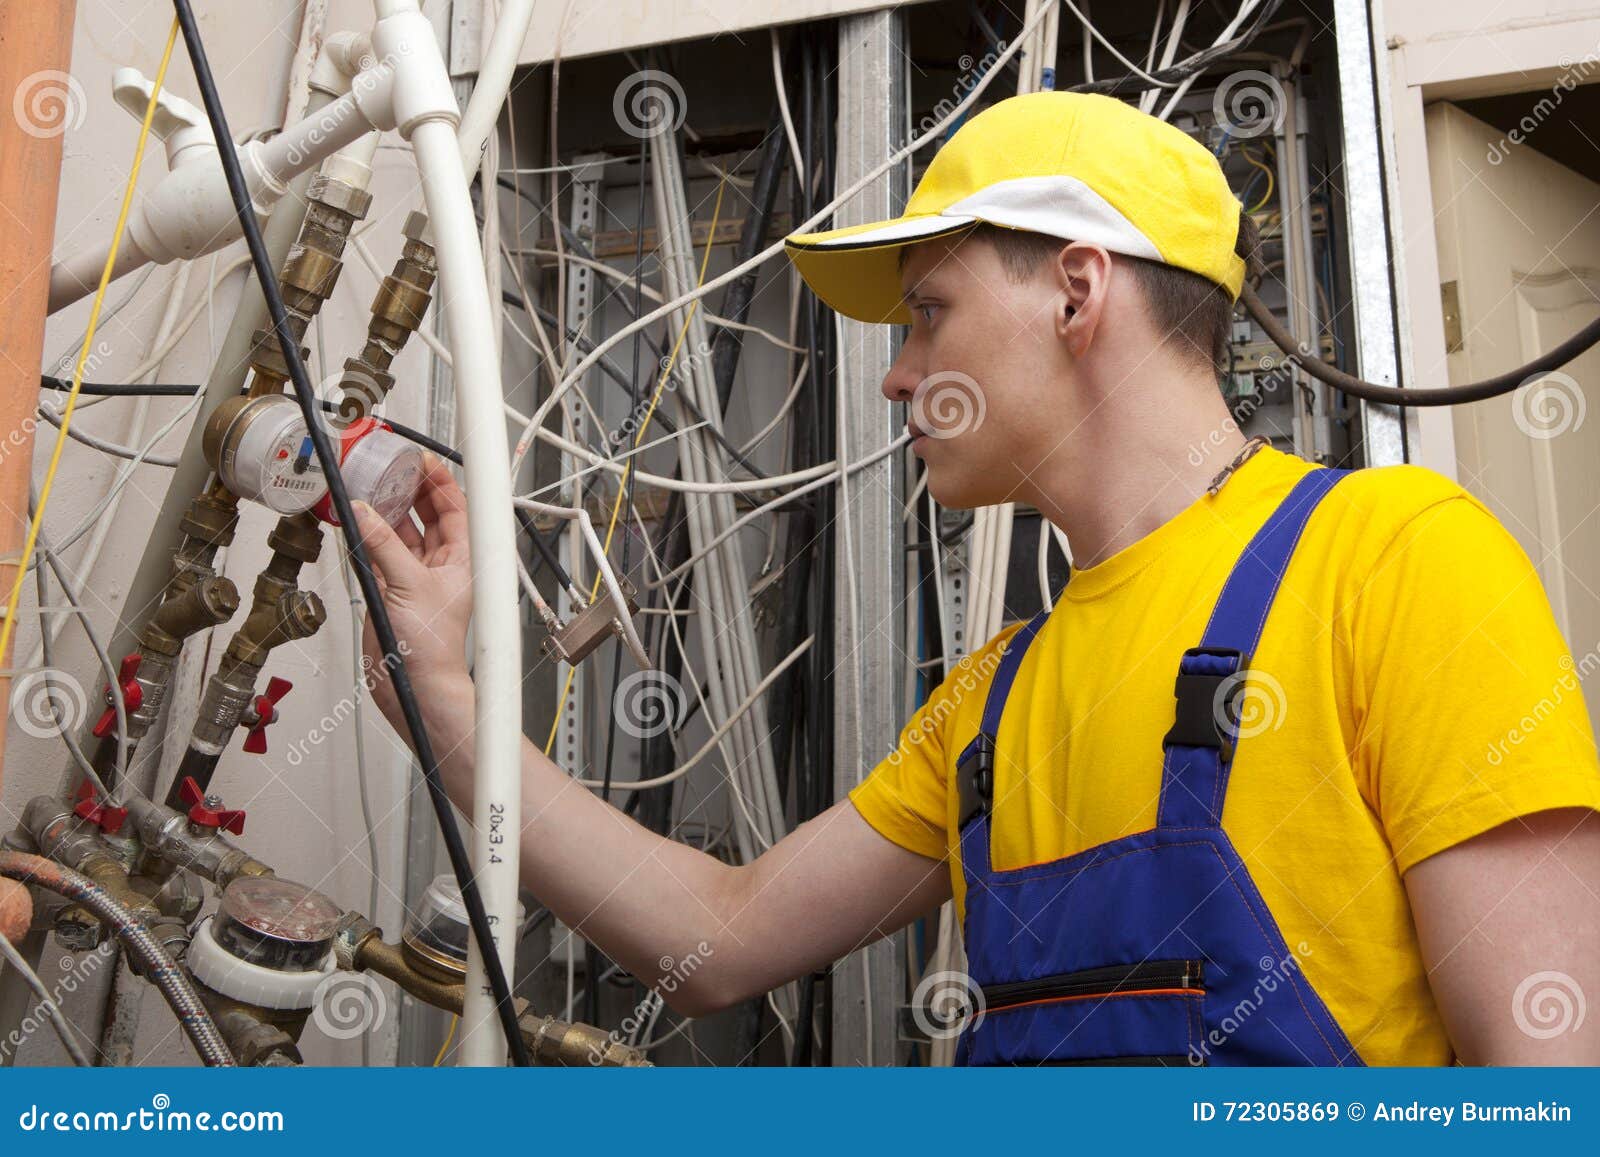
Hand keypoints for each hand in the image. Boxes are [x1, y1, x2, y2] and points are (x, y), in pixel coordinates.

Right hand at [350, 455, 473, 730]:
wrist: (415, 688)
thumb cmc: (432, 650)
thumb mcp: (409, 586)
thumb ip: (384, 546)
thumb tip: (364, 513)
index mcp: (463, 559)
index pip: (456, 507)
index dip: (439, 480)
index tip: (419, 459)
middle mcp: (442, 565)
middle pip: (427, 515)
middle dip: (408, 489)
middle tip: (388, 467)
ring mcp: (415, 577)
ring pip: (400, 533)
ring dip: (384, 512)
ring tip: (368, 487)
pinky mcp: (391, 591)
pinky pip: (378, 554)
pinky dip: (366, 538)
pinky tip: (355, 521)